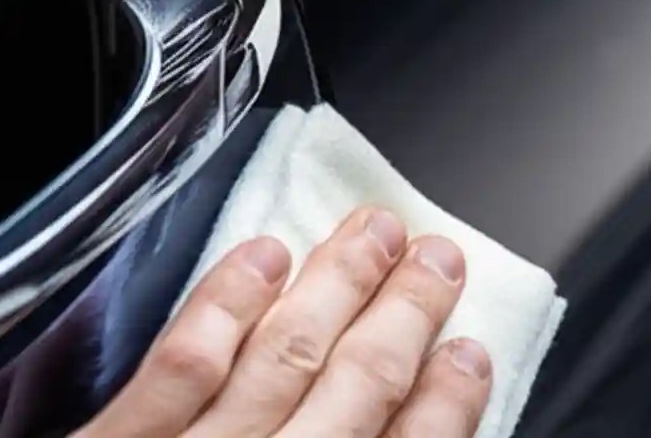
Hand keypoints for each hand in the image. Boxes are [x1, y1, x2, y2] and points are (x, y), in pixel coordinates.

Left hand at [74, 208, 490, 436]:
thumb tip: (393, 434)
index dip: (446, 406)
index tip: (469, 353)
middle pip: (354, 394)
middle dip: (404, 319)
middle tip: (437, 258)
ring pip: (282, 361)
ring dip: (336, 288)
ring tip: (375, 233)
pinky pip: (182, 365)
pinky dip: (227, 304)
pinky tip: (264, 257)